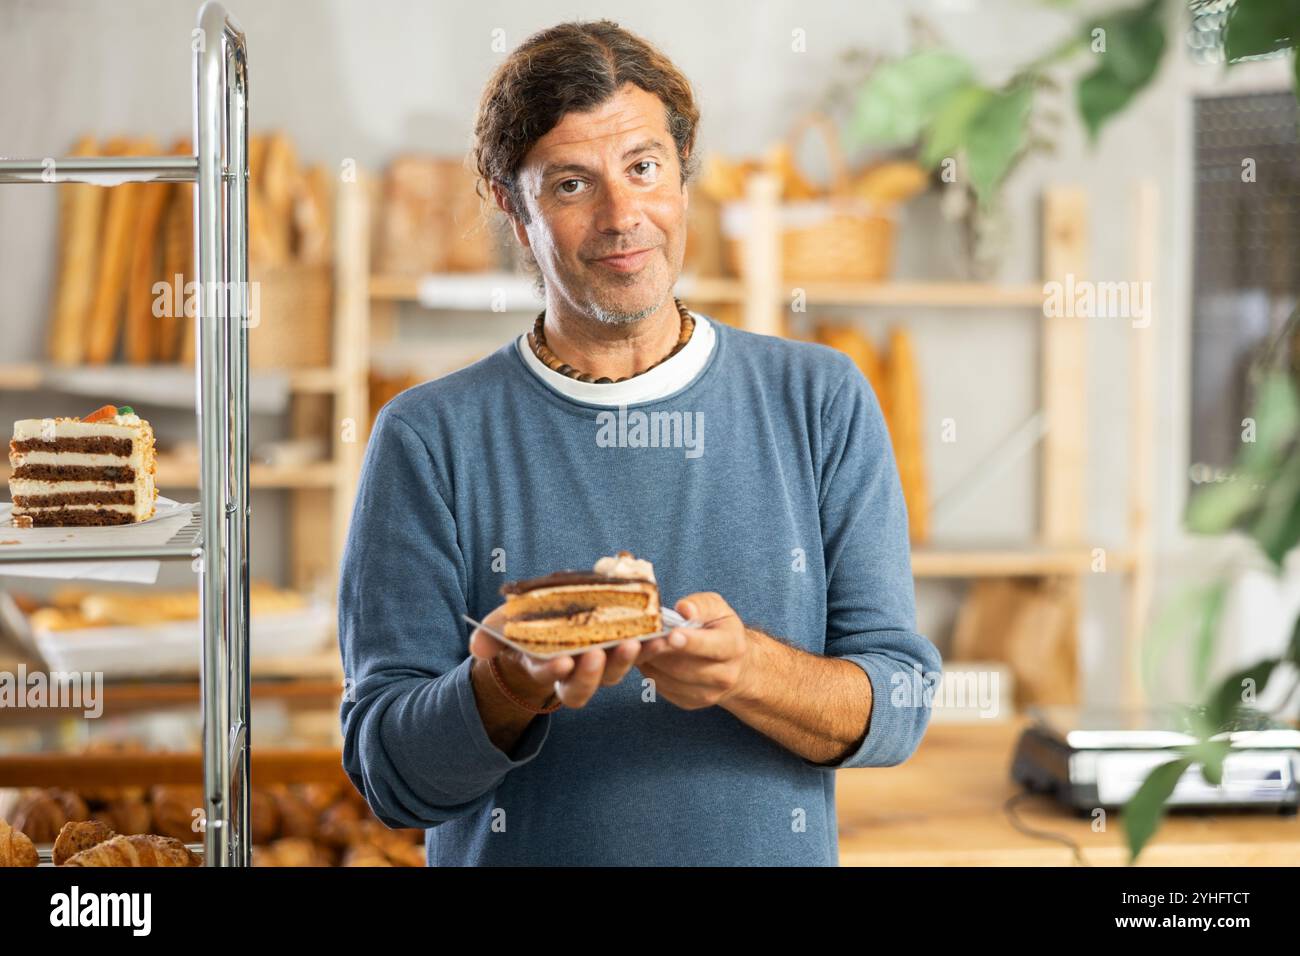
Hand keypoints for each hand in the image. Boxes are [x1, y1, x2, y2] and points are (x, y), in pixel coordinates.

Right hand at [468, 603, 674, 709]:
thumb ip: (492, 637)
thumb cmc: (530, 628)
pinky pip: (641, 655)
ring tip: (636, 642)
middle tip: (597, 654)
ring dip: (627, 660)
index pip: (549, 676)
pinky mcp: (624, 652)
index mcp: (546, 668)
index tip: (559, 662)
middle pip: (584, 685)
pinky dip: (655, 648)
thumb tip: (477, 647)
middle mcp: (574, 675)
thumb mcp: (508, 627)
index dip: (553, 671)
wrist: (556, 625)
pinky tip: (665, 636)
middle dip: (591, 672)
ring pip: (613, 674)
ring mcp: (601, 666)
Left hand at [636, 592, 756, 709]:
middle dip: (659, 651)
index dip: (690, 641)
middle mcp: (725, 675)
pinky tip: (647, 657)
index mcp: (734, 647)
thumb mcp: (717, 608)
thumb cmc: (719, 628)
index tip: (670, 634)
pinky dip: (650, 672)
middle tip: (639, 637)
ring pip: (668, 679)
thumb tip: (684, 609)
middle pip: (684, 666)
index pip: (711, 646)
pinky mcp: (690, 703)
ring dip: (650, 661)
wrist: (733, 663)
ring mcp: (708, 694)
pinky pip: (661, 688)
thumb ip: (701, 605)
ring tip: (640, 644)